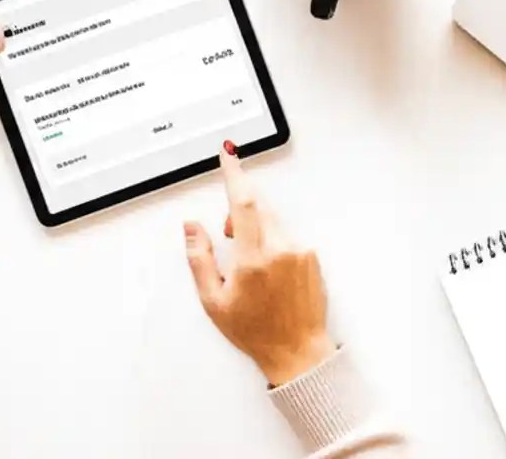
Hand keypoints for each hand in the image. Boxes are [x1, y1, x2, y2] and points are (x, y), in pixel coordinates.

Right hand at [184, 145, 335, 385]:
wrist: (297, 350)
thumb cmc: (256, 331)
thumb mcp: (214, 300)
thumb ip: (200, 258)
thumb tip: (192, 228)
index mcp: (253, 259)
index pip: (242, 204)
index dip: (234, 175)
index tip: (228, 155)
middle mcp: (281, 250)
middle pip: (258, 208)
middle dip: (240, 211)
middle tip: (230, 237)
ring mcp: (301, 252)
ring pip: (273, 221)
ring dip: (258, 228)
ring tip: (252, 263)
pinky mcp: (313, 256)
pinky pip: (288, 236)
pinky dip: (274, 242)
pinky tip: (271, 272)